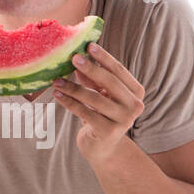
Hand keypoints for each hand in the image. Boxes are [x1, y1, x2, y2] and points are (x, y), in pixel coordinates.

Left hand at [53, 43, 144, 164]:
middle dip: (90, 68)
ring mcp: (123, 120)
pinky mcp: (109, 132)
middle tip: (73, 57)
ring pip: (94, 98)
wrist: (103, 147)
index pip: (119, 71)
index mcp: (136, 92)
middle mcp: (135, 106)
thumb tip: (78, 58)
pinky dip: (69, 102)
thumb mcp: (100, 94)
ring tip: (57, 80)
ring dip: (73, 88)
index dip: (104, 58)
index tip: (88, 46)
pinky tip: (57, 95)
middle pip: (110, 82)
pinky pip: (85, 112)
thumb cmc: (101, 115)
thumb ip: (92, 78)